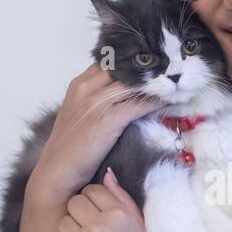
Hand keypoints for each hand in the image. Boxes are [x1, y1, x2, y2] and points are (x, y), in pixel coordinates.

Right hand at [27, 63, 164, 206]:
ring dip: (156, 82)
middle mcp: (86, 88)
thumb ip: (97, 99)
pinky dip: (156, 102)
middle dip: (147, 67)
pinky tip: (169, 101)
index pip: (110, 60)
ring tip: (175, 83)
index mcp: (79, 84)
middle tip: (170, 69)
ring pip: (133, 82)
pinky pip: (139, 104)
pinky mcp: (107, 120)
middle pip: (123, 66)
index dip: (132, 60)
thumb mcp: (79, 114)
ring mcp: (95, 103)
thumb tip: (125, 92)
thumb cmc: (71, 148)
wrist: (57, 172)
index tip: (153, 63)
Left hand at [57, 168, 153, 231]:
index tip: (103, 215)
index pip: (92, 189)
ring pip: (63, 220)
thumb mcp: (139, 228)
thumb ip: (122, 198)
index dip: (96, 201)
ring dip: (72, 230)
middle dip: (81, 212)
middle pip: (74, 202)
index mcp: (119, 216)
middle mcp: (99, 229)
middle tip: (94, 229)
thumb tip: (106, 174)